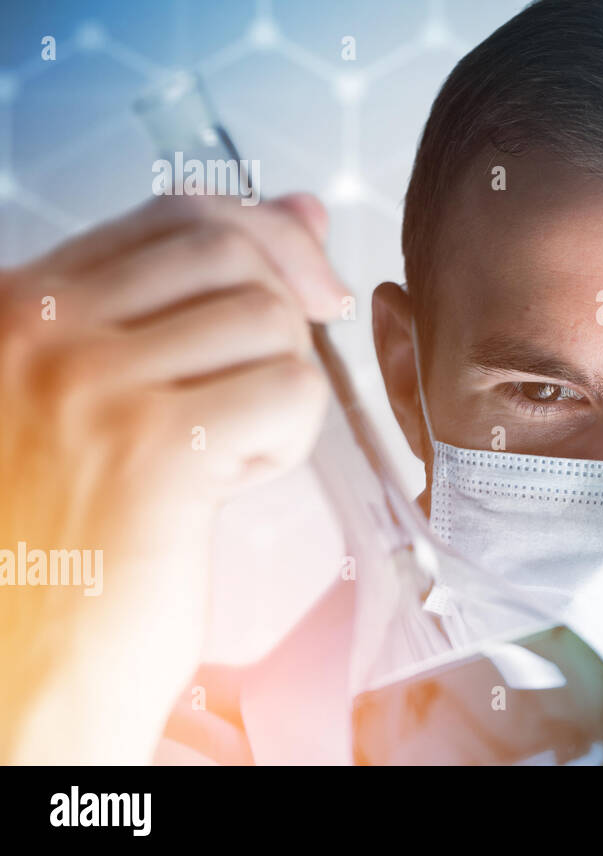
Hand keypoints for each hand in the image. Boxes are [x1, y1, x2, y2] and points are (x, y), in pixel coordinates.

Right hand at [0, 192, 349, 762]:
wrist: (22, 663)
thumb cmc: (66, 530)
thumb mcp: (104, 390)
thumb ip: (187, 295)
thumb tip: (304, 208)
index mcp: (18, 308)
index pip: (173, 216)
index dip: (264, 238)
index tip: (304, 282)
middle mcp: (38, 332)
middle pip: (229, 249)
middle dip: (284, 306)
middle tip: (276, 377)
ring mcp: (90, 386)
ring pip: (269, 320)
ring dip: (280, 386)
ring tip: (228, 447)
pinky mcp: (155, 452)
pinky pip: (288, 391)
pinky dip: (286, 438)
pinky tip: (232, 480)